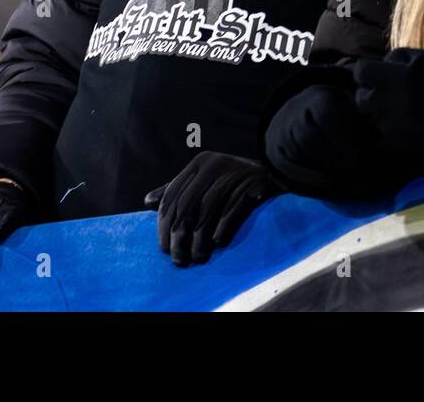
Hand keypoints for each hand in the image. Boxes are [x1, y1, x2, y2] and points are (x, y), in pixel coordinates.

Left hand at [143, 152, 280, 265]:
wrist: (276, 171)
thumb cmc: (234, 182)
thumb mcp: (203, 180)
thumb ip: (177, 189)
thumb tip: (147, 201)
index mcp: (199, 163)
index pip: (173, 195)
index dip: (164, 224)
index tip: (163, 248)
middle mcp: (214, 164)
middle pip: (187, 204)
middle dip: (179, 235)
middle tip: (178, 259)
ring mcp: (234, 172)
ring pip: (207, 209)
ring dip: (200, 238)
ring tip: (197, 258)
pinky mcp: (253, 182)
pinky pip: (233, 208)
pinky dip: (223, 227)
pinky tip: (218, 244)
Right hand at [263, 82, 385, 195]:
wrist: (302, 112)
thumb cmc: (341, 114)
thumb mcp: (353, 106)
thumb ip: (365, 117)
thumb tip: (383, 130)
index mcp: (319, 96)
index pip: (326, 116)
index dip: (343, 138)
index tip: (359, 153)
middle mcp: (296, 109)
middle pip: (309, 136)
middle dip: (333, 155)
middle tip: (352, 164)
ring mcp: (283, 128)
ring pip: (298, 151)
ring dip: (322, 165)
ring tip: (342, 171)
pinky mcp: (275, 147)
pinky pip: (287, 164)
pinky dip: (308, 177)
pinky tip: (327, 182)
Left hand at [352, 48, 423, 149]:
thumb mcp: (423, 56)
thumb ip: (395, 58)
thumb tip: (378, 66)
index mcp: (396, 77)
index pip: (360, 72)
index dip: (365, 71)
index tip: (372, 72)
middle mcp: (392, 102)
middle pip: (361, 99)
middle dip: (368, 93)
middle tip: (382, 92)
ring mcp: (396, 125)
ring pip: (369, 120)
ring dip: (376, 114)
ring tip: (391, 109)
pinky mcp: (403, 143)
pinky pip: (380, 139)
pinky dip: (383, 133)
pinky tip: (396, 125)